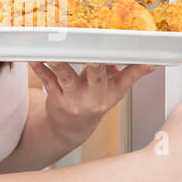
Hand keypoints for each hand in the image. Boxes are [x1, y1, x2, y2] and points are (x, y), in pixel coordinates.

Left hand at [29, 61, 158, 146]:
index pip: (129, 77)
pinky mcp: (56, 97)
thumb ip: (122, 71)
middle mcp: (94, 95)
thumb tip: (137, 56)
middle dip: (96, 64)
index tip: (148, 58)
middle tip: (95, 53)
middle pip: (96, 75)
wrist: (71, 129)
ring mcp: (74, 97)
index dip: (140, 68)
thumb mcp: (112, 90)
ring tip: (53, 52)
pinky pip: (47, 80)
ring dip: (59, 64)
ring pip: (66, 76)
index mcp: (112, 91)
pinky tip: (33, 58)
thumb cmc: (92, 102)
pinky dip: (39, 68)